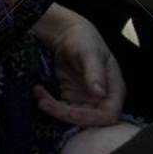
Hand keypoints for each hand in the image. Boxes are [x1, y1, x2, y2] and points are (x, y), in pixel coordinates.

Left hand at [33, 5, 125, 126]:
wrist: (68, 34)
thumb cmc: (85, 40)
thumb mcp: (90, 53)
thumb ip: (95, 72)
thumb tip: (100, 93)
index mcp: (114, 90)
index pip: (108, 115)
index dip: (90, 118)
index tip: (69, 112)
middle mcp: (102, 98)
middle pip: (87, 119)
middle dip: (65, 115)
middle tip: (44, 103)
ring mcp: (86, 99)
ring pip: (72, 116)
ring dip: (53, 109)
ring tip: (39, 94)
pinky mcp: (71, 97)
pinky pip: (60, 107)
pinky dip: (48, 102)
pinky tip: (38, 90)